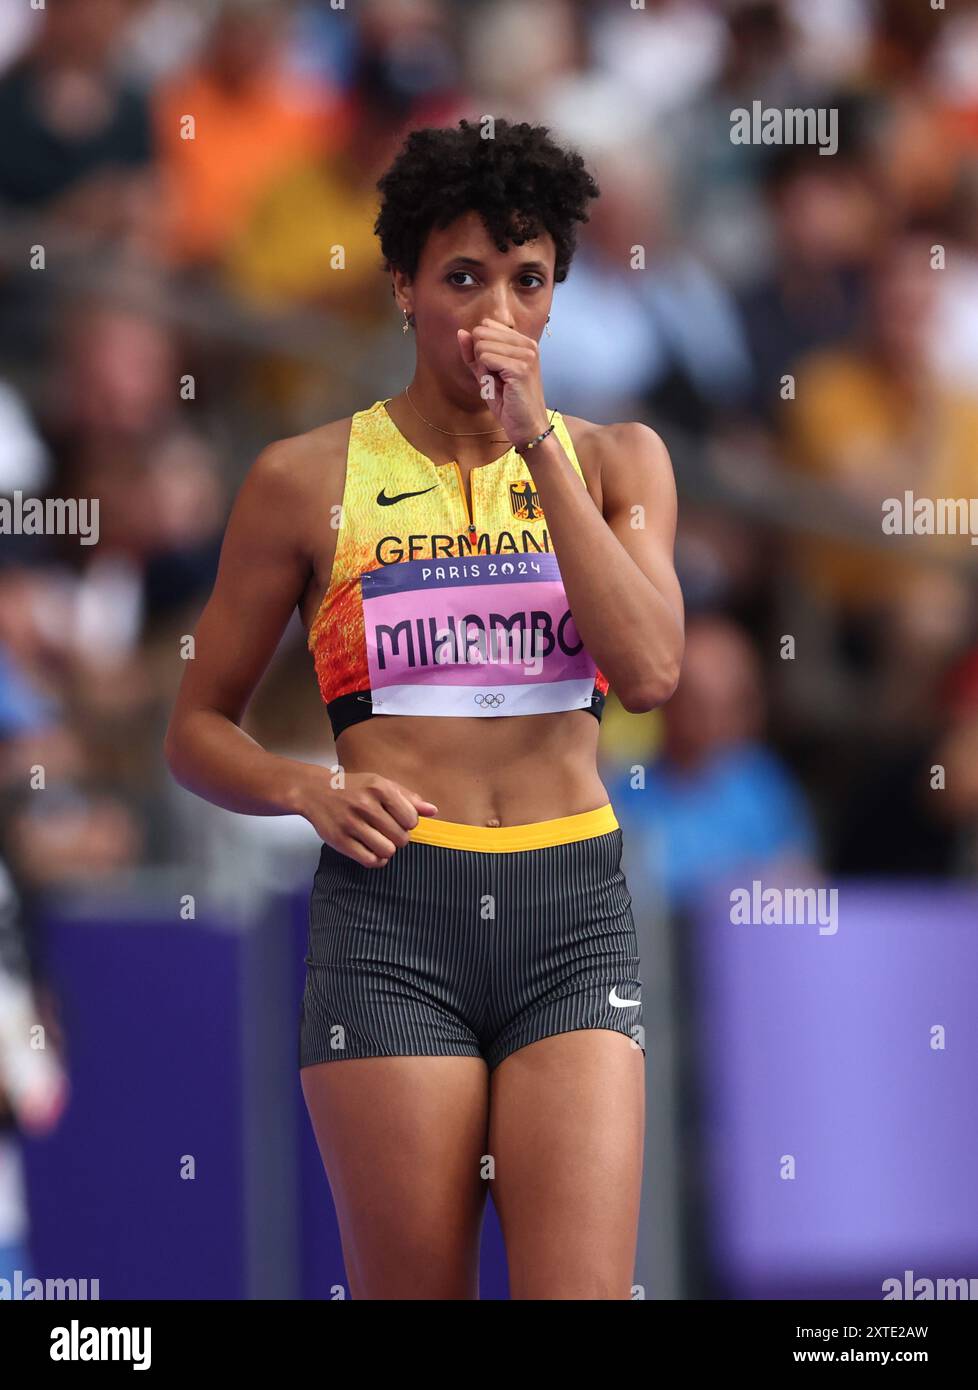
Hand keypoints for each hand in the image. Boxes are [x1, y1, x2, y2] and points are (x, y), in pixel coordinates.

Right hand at [299, 771, 437, 866]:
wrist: (315, 791)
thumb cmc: (354, 788)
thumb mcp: (381, 784)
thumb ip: (408, 798)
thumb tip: (433, 811)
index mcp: (379, 788)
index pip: (411, 819)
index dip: (409, 823)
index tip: (399, 819)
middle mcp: (365, 804)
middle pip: (401, 838)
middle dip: (399, 838)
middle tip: (388, 831)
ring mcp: (351, 823)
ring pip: (387, 851)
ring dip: (387, 849)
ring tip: (380, 840)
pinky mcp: (339, 840)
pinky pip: (369, 860)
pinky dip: (376, 860)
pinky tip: (373, 851)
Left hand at [457, 317, 549, 448]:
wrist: (527, 427)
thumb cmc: (509, 403)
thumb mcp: (486, 374)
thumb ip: (473, 353)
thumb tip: (461, 332)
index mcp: (523, 342)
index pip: (486, 325)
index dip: (480, 348)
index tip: (493, 369)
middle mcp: (528, 344)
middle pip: (481, 332)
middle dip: (480, 358)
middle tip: (496, 379)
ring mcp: (526, 355)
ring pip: (482, 346)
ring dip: (484, 369)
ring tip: (500, 384)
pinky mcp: (521, 368)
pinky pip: (486, 359)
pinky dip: (486, 375)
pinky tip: (502, 387)